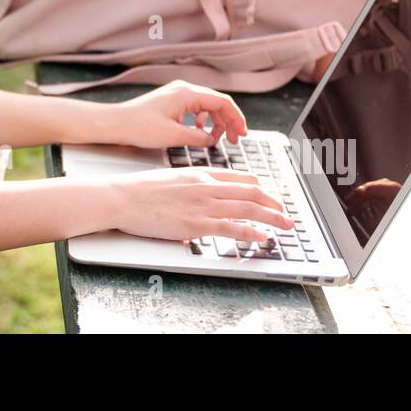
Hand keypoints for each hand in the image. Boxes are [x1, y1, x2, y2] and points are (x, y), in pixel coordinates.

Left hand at [99, 78, 247, 149]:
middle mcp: (184, 89)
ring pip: (206, 106)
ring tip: (218, 139)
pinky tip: (200, 132)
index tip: (243, 134)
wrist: (116, 123)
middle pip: (216, 103)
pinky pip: (195, 108)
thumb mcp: (174, 136)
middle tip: (234, 140)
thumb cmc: (140, 127)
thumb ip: (198, 137)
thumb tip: (212, 140)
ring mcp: (177, 94)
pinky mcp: (171, 101)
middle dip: (228, 121)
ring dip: (216, 122)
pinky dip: (202, 120)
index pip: (222, 102)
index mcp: (187, 94)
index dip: (236, 118)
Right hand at [109, 166, 295, 242]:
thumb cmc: (142, 190)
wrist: (123, 196)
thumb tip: (203, 199)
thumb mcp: (173, 179)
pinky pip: (231, 228)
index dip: (261, 188)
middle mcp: (207, 186)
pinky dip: (250, 232)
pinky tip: (262, 237)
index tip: (271, 195)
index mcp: (201, 173)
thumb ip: (192, 187)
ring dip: (271, 218)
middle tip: (286, 212)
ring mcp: (203, 205)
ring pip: (247, 209)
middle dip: (274, 203)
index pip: (240, 178)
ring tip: (285, 225)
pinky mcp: (196, 224)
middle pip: (251, 193)